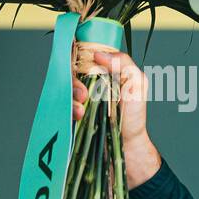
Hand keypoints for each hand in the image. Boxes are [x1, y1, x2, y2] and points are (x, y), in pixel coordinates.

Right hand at [72, 48, 160, 188]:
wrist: (126, 146)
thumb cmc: (133, 116)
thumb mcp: (137, 85)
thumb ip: (124, 64)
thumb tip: (99, 54)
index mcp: (103, 72)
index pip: (83, 54)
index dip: (77, 52)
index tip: (79, 60)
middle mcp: (88, 81)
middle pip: (69, 69)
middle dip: (74, 79)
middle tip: (84, 94)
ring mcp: (78, 97)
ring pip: (63, 85)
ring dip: (71, 93)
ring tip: (83, 106)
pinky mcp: (71, 112)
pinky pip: (60, 104)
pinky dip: (69, 107)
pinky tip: (79, 115)